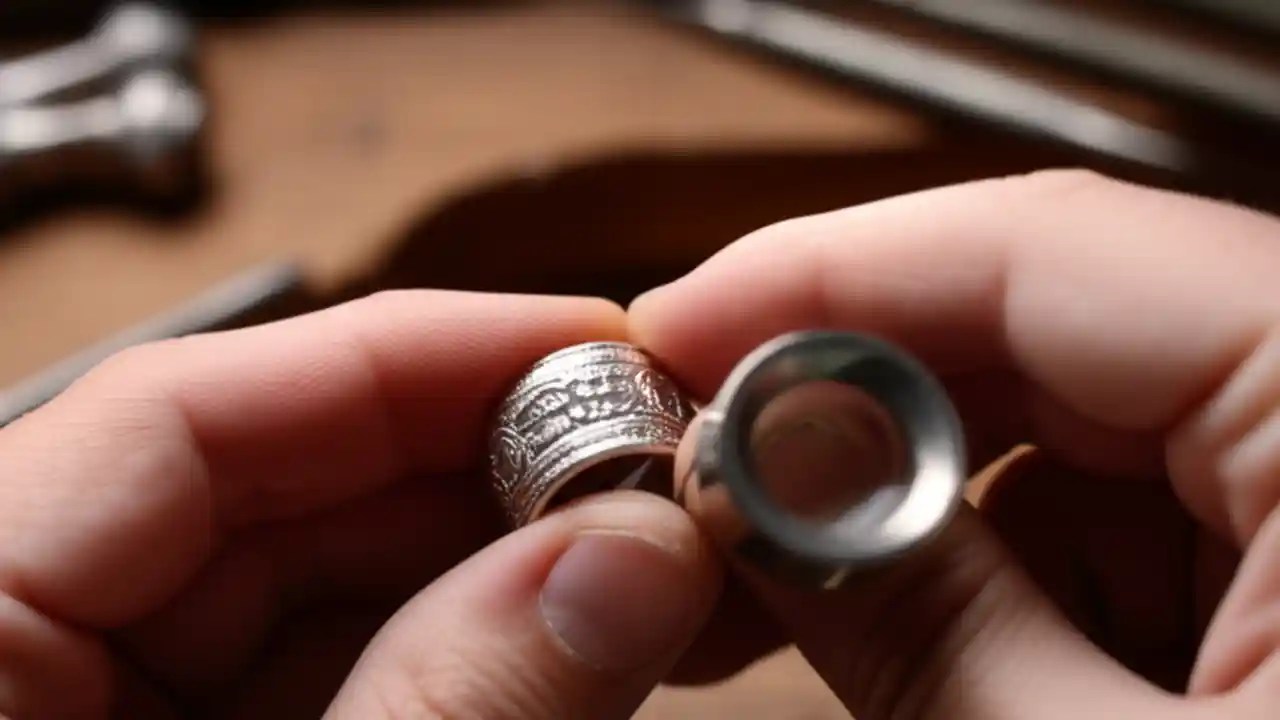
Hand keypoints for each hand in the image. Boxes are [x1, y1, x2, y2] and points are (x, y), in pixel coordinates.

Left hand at [0, 292, 721, 718]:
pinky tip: (569, 635)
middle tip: (645, 468)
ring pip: (325, 589)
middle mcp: (29, 653)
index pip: (180, 416)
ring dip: (495, 570)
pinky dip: (462, 655)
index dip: (402, 357)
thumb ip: (448, 710)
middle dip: (480, 473)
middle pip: (273, 492)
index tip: (582, 344)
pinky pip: (333, 674)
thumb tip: (626, 564)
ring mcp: (108, 713)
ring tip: (639, 555)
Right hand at [631, 170, 1279, 718]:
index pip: (1055, 250)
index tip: (675, 333)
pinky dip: (1005, 575)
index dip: (830, 277)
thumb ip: (930, 622)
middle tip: (708, 476)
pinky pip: (1121, 520)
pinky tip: (938, 646)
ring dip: (921, 515)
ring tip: (793, 594)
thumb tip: (755, 481)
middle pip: (1050, 333)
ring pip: (1071, 434)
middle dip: (860, 409)